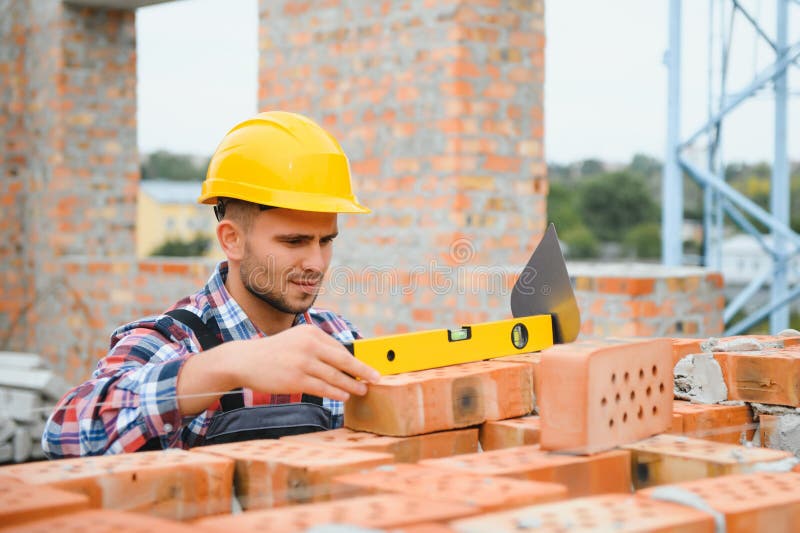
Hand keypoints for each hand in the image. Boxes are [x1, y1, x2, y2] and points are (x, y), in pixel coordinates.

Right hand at [235, 325, 380, 401]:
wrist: (245, 360)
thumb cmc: (274, 352)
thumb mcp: (296, 340)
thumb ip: (317, 347)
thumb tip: (343, 360)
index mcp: (311, 333)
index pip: (340, 348)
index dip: (356, 359)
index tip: (368, 367)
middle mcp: (308, 345)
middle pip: (343, 360)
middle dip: (362, 371)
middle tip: (376, 378)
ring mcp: (302, 363)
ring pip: (334, 376)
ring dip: (351, 385)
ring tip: (362, 390)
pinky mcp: (295, 379)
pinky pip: (322, 388)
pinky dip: (336, 393)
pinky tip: (344, 396)